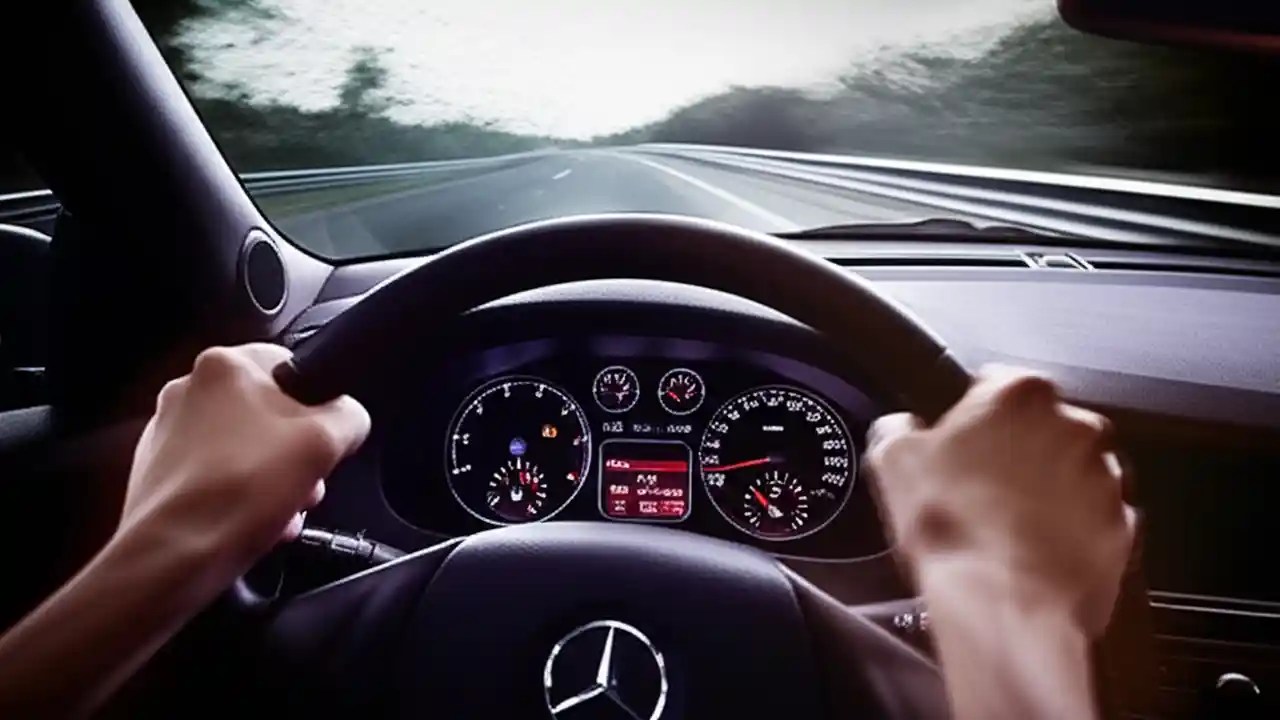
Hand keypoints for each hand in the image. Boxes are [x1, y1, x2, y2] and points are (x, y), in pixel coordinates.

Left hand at [119, 343, 370, 574]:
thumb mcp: (325, 443)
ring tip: (281, 513)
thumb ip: (350, 416)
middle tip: (306, 486)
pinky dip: (239, 496)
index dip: (321, 408)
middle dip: (295, 453)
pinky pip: (216, 476)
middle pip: (269, 414)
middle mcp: (186, 389)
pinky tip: (254, 524)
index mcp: (224, 364)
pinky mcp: (157, 472)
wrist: (174, 555)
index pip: (294, 369)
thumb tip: (346, 420)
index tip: (324, 444)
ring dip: (273, 480)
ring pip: (244, 448)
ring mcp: (165, 431)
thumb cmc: (246, 489)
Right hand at [866, 366, 1135, 637]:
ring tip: (1004, 525)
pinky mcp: (1123, 526)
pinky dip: (1070, 528)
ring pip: (1071, 471)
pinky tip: (1032, 550)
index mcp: (1020, 393)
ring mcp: (1106, 476)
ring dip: (1046, 489)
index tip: (959, 441)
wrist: (1003, 605)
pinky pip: (1092, 517)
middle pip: (1041, 426)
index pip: (995, 382)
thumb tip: (898, 428)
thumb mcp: (894, 463)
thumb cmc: (953, 528)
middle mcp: (1075, 425)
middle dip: (1015, 450)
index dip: (971, 414)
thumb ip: (897, 429)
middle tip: (978, 487)